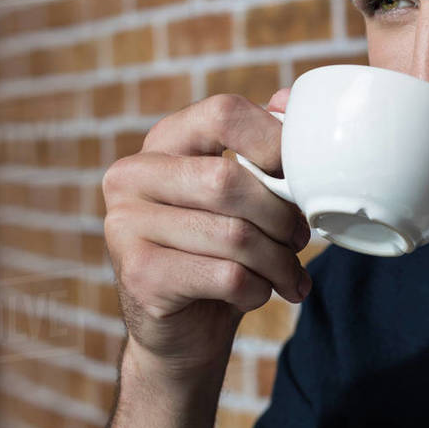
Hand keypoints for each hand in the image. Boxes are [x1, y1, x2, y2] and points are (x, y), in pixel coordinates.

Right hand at [102, 90, 308, 379]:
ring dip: (279, 261)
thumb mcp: (245, 191)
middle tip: (301, 238)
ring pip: (235, 235)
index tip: (303, 176)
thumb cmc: (224, 249)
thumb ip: (263, 142)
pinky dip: (257, 290)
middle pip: (230, 181)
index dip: (275, 140)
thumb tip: (289, 98)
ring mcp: (125, 226)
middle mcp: (132, 175)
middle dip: (281, 215)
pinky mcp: (138, 276)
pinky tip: (257, 293)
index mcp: (164, 141)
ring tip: (290, 274)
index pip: (223, 113)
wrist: (183, 329)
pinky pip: (226, 276)